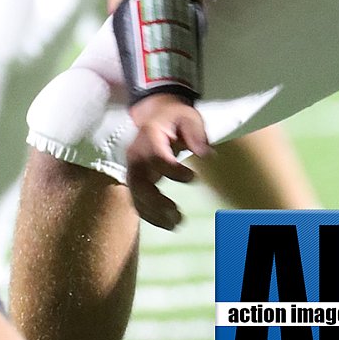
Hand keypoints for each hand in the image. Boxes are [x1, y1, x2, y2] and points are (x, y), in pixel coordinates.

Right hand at [125, 94, 214, 228]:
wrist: (156, 116)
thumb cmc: (176, 118)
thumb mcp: (189, 117)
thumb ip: (196, 134)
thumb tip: (206, 155)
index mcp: (149, 136)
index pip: (156, 157)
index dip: (172, 170)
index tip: (193, 177)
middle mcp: (136, 154)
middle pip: (139, 182)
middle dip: (156, 202)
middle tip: (177, 215)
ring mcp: (132, 168)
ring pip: (136, 196)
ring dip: (153, 213)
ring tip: (176, 224)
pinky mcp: (134, 180)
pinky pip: (137, 200)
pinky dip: (150, 215)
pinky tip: (167, 224)